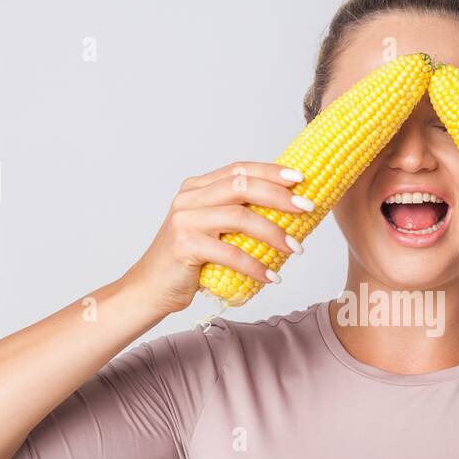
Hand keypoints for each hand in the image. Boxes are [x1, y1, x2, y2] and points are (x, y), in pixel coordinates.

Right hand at [121, 161, 310, 314]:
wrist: (151, 289)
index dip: (271, 171)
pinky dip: (255, 266)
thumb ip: (238, 216)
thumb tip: (289, 213)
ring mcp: (184, 220)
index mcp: (197, 188)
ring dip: (273, 232)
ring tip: (296, 248)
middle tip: (306, 209)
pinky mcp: (184, 245)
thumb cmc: (189, 262)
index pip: (239, 170)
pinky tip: (272, 277)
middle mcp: (189, 198)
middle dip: (279, 196)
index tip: (300, 179)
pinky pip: (230, 253)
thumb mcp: (214, 231)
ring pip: (239, 216)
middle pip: (241, 186)